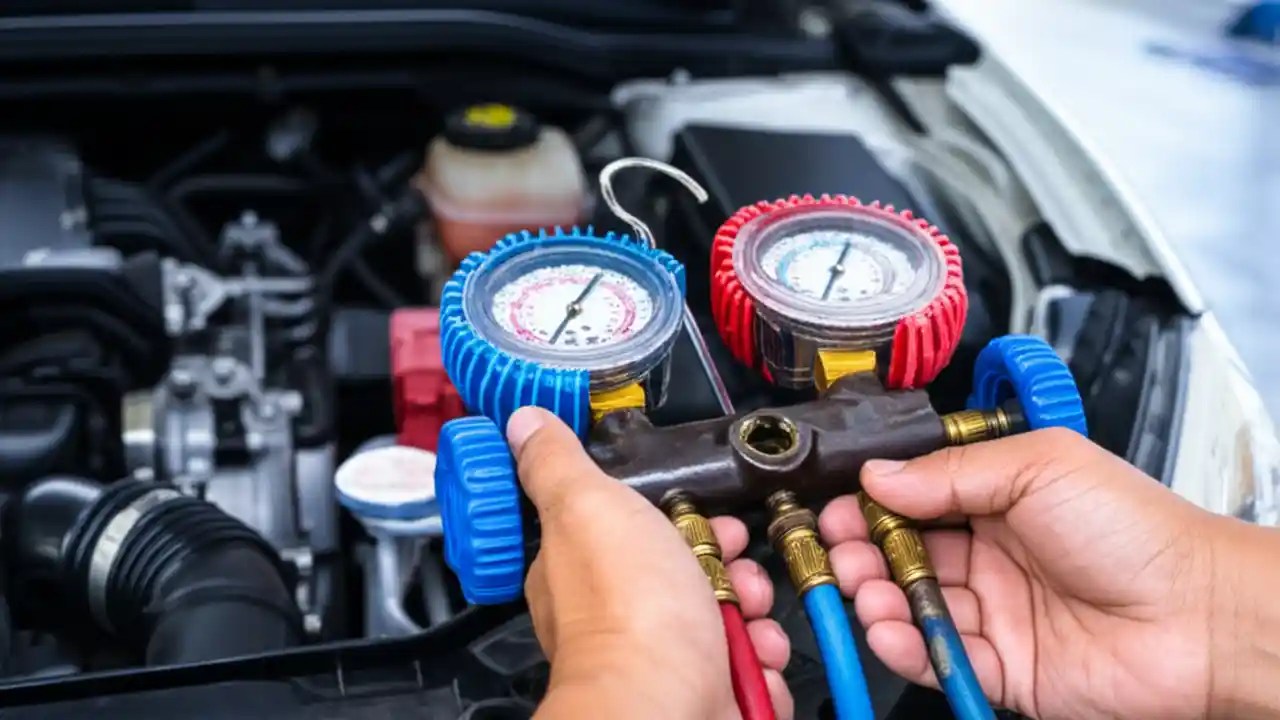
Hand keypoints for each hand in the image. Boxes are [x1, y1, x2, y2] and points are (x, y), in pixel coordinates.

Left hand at [507, 407, 793, 719]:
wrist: (668, 702)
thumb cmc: (629, 610)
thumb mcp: (586, 505)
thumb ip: (556, 463)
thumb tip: (525, 421)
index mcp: (582, 571)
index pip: (632, 528)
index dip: (678, 515)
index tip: (704, 511)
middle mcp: (621, 618)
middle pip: (689, 571)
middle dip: (728, 560)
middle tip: (733, 558)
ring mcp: (664, 659)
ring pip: (725, 617)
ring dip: (752, 608)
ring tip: (750, 612)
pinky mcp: (705, 692)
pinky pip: (747, 666)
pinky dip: (760, 661)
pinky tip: (755, 655)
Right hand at [820, 428, 1274, 718]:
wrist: (1200, 617)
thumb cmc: (1139, 530)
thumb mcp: (1039, 467)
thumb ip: (952, 472)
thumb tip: (879, 474)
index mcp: (1000, 498)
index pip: (915, 496)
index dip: (872, 499)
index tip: (836, 500)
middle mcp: (992, 554)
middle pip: (904, 552)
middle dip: (862, 547)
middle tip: (837, 544)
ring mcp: (995, 613)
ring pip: (913, 605)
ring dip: (876, 596)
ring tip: (862, 586)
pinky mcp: (1002, 668)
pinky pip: (937, 658)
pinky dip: (904, 646)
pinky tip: (889, 628)